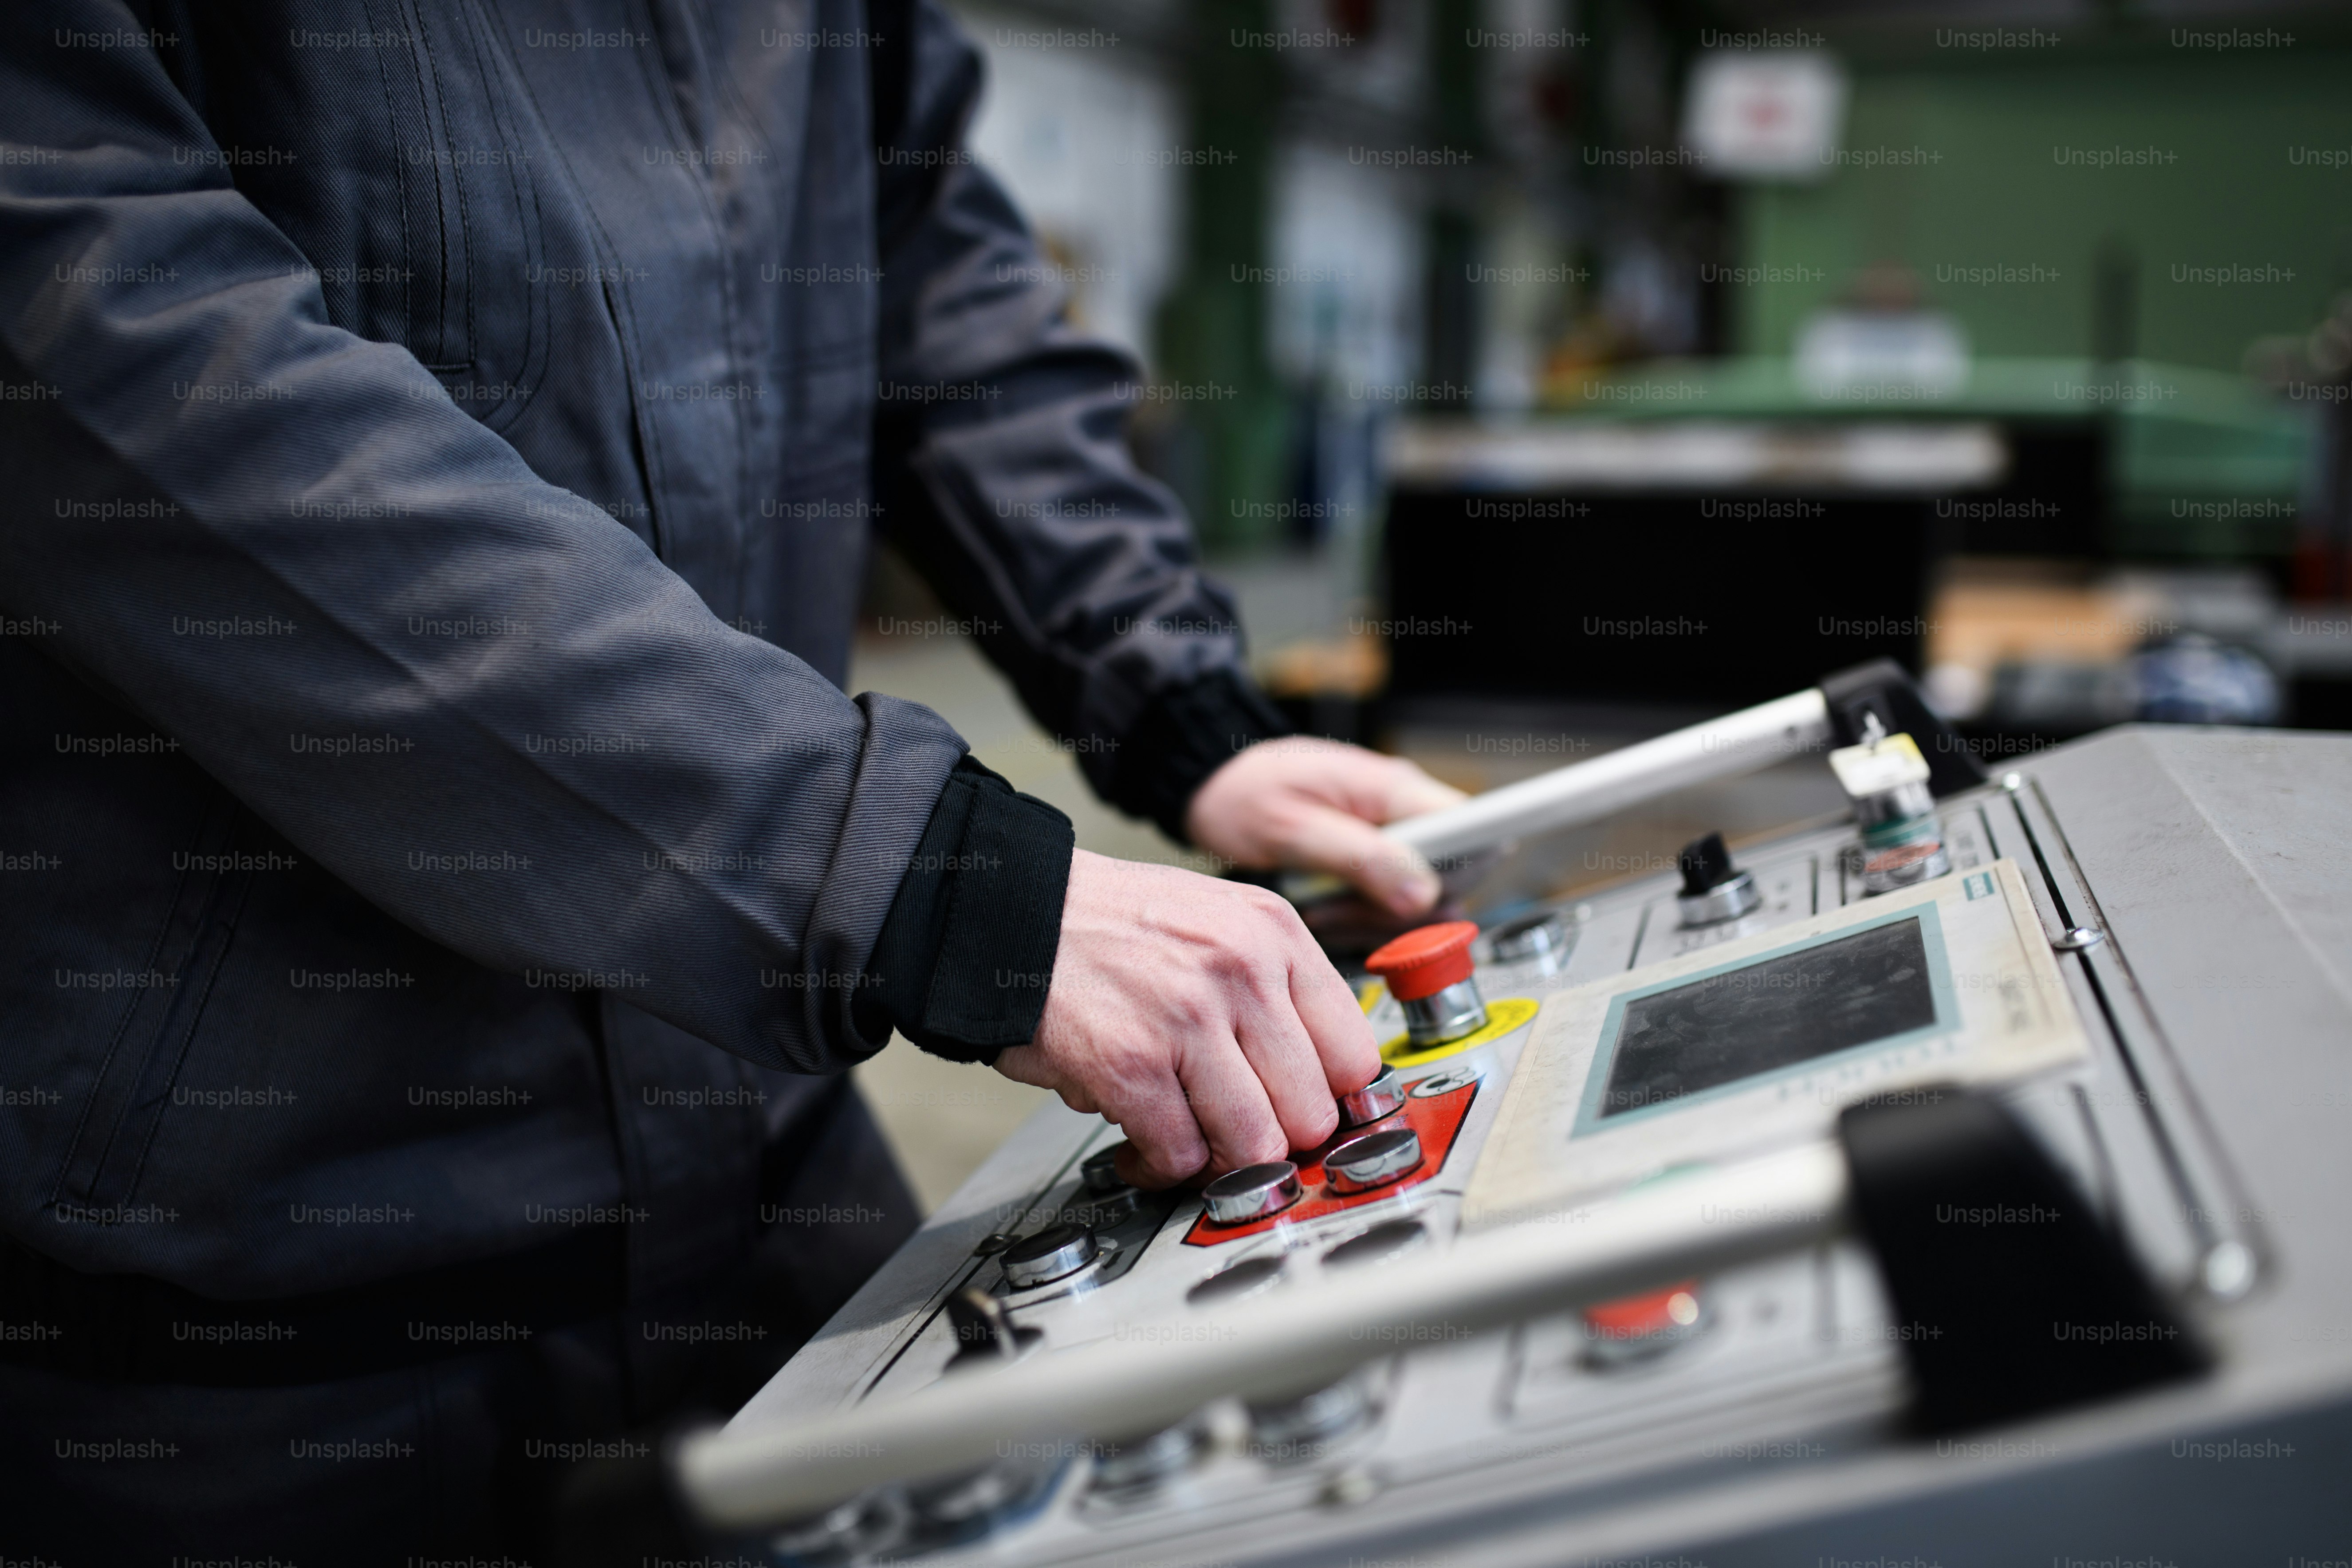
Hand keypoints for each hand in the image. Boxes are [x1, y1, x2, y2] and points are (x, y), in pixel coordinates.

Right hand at [993, 849, 1380, 1186]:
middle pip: (1312, 1112)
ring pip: (1256, 1145)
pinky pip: (1180, 1155)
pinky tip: (1140, 1148)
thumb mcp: (1217, 920)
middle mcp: (1242, 971)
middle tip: (1239, 1138)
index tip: (1307, 1120)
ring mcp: (1188, 1018)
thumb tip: (1320, 1080)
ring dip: (1220, 1163)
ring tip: (1189, 1147)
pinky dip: (1160, 1168)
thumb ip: (1275, 988)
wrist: (1013, 911)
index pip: (1354, 1056)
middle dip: (1274, 1141)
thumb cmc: (1110, 925)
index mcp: (1273, 934)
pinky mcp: (1131, 1064)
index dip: (1333, 1104)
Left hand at [1184, 738, 1467, 916]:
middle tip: (1342, 909)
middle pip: (1450, 877)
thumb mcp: (1291, 827)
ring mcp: (1393, 840)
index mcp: (1393, 789)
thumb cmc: (1244, 793)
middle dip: (1401, 911)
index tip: (1426, 901)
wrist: (1215, 787)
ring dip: (1374, 920)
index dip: (1466, 868)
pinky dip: (1360, 919)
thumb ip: (1359, 857)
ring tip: (1322, 909)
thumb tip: (1422, 894)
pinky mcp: (1375, 864)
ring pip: (1421, 902)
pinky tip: (1324, 911)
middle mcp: (1404, 813)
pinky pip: (1391, 905)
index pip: (1469, 826)